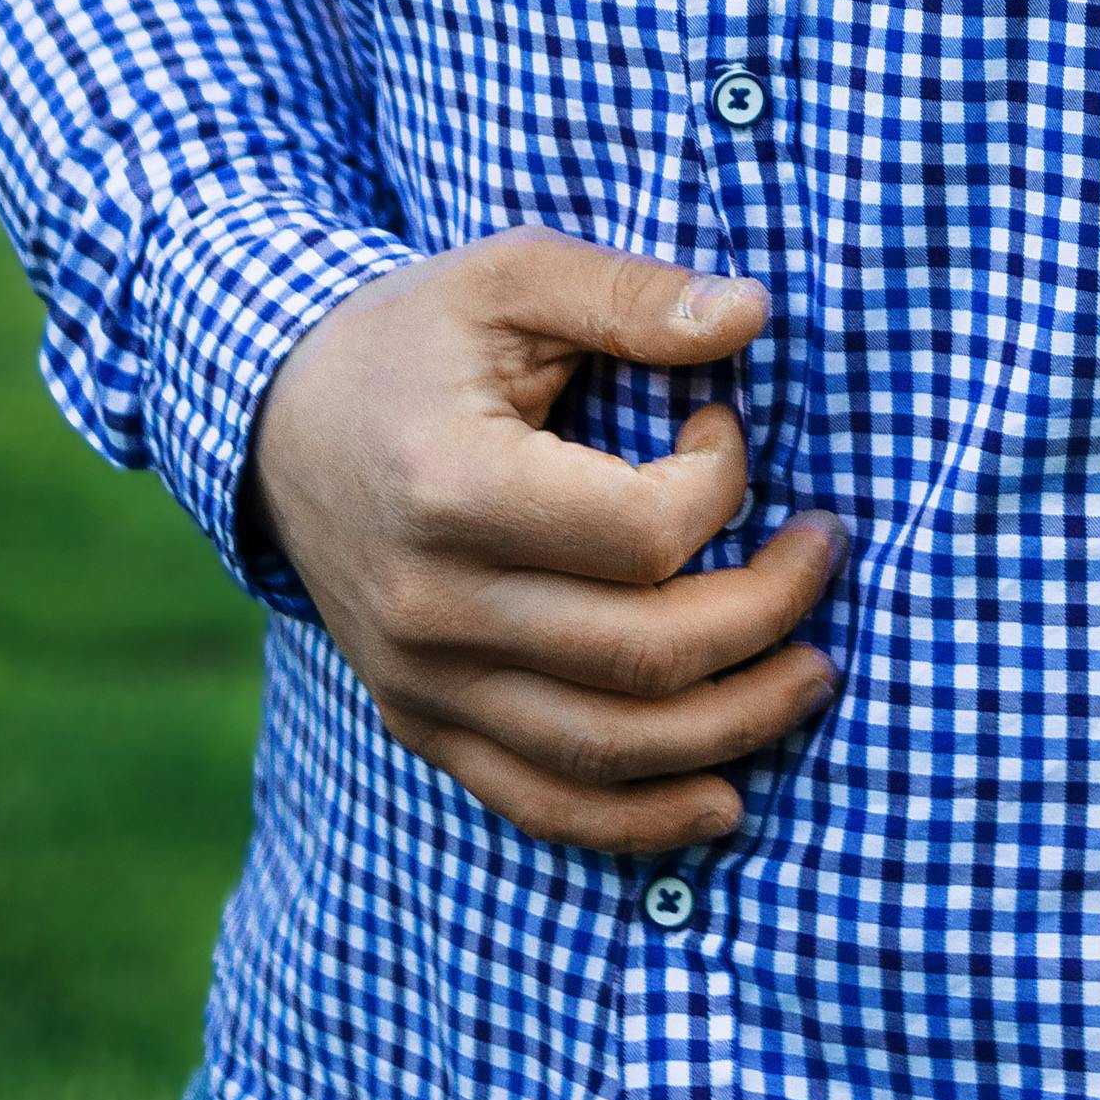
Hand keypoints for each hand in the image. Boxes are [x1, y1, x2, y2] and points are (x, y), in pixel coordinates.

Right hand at [247, 232, 847, 854]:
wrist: (275, 419)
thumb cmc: (413, 337)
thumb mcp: (510, 277)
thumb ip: (629, 294)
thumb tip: (750, 315)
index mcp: (451, 488)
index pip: (641, 535)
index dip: (721, 485)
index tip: (723, 427)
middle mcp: (430, 604)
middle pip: (644, 654)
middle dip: (769, 612)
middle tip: (824, 553)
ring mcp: (421, 679)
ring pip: (609, 748)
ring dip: (738, 725)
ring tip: (814, 674)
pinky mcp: (420, 722)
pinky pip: (542, 803)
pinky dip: (641, 822)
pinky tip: (724, 800)